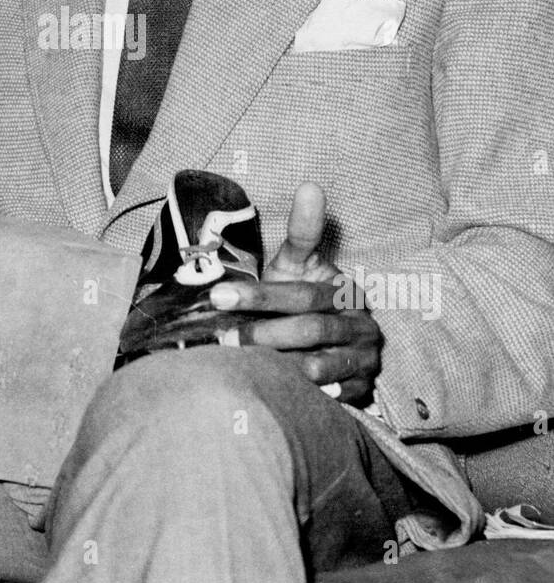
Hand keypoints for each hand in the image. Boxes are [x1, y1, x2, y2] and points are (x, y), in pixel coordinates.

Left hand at [209, 181, 381, 404]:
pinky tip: (281, 393)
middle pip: (311, 329)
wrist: (336, 343)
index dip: (259, 296)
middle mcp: (361, 324)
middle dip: (264, 334)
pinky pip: (335, 396)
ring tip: (246, 366)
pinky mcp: (362, 389)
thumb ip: (301, 231)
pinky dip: (309, 394)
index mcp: (345, 290)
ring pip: (323, 366)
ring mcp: (364, 358)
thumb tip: (310, 186)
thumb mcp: (299, 266)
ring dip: (282, 367)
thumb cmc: (304, 299)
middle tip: (224, 338)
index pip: (301, 293)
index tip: (218, 297)